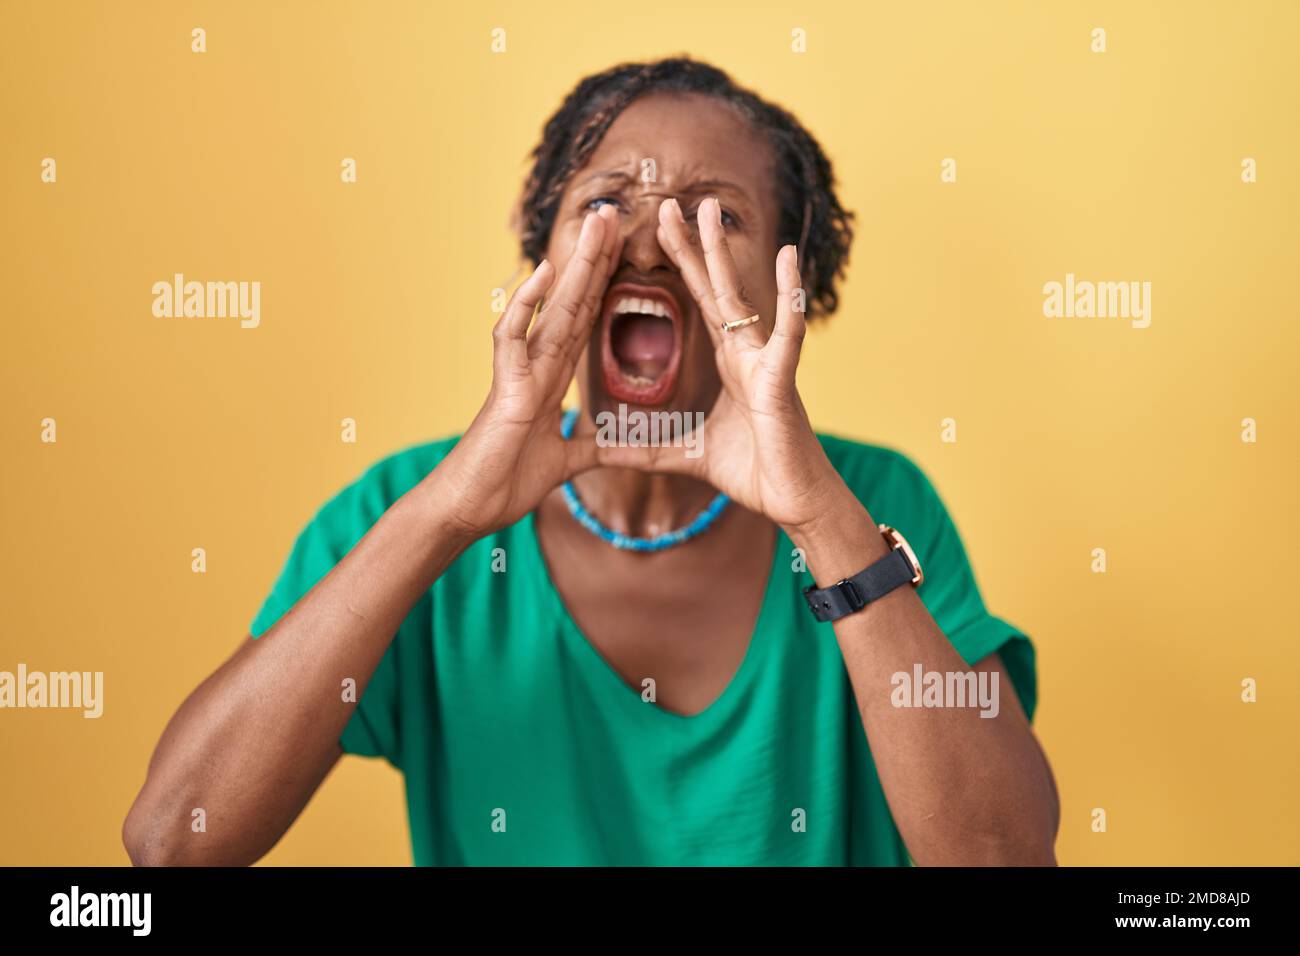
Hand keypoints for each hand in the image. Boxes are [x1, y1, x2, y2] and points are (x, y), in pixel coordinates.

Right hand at [433, 204, 623, 538]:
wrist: (470, 507)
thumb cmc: (507, 481)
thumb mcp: (567, 462)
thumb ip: (593, 447)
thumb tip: (621, 447)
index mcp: (553, 377)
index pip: (585, 320)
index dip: (604, 284)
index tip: (624, 248)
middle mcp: (538, 364)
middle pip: (574, 302)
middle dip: (596, 259)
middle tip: (614, 213)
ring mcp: (520, 371)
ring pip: (552, 308)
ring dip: (574, 265)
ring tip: (595, 224)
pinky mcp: (505, 387)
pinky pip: (513, 338)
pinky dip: (525, 305)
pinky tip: (543, 272)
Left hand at [602, 196, 850, 535]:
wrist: (794, 501)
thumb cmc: (755, 472)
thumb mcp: (689, 457)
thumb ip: (650, 450)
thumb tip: (607, 451)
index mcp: (730, 364)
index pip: (699, 304)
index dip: (682, 267)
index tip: (658, 230)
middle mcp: (747, 353)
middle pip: (714, 289)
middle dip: (693, 246)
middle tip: (672, 202)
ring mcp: (765, 362)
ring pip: (742, 298)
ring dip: (726, 255)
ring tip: (711, 213)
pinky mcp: (781, 380)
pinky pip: (786, 332)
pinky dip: (789, 296)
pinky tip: (788, 258)